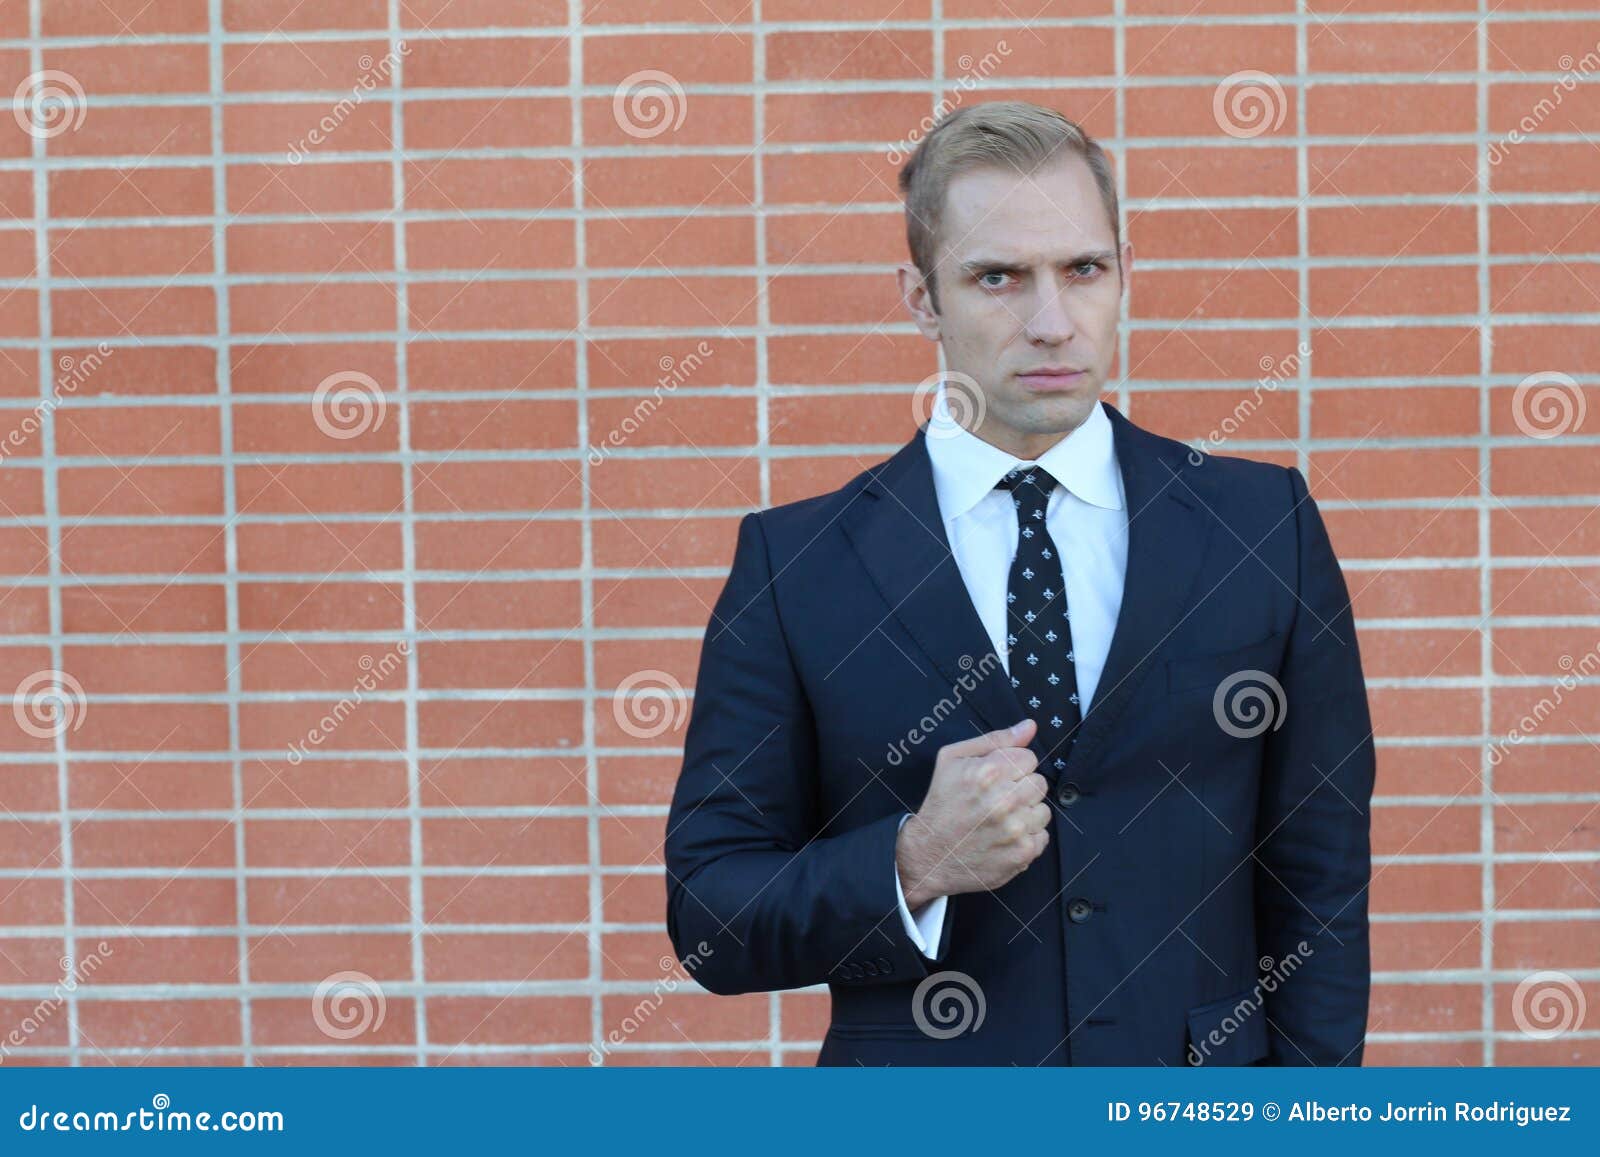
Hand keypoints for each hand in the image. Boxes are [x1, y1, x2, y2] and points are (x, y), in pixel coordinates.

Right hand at [895, 718, 1051, 908]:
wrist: (930, 855)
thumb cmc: (942, 804)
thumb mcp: (953, 760)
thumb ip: (995, 740)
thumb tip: (1029, 726)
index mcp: (987, 773)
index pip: (1029, 757)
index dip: (1013, 767)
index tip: (998, 778)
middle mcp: (1004, 800)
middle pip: (1040, 782)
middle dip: (1021, 789)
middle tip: (998, 800)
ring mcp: (1015, 829)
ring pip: (1043, 810)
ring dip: (1026, 814)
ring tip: (1000, 820)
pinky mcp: (1022, 853)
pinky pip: (1042, 836)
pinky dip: (1026, 838)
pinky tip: (1004, 837)